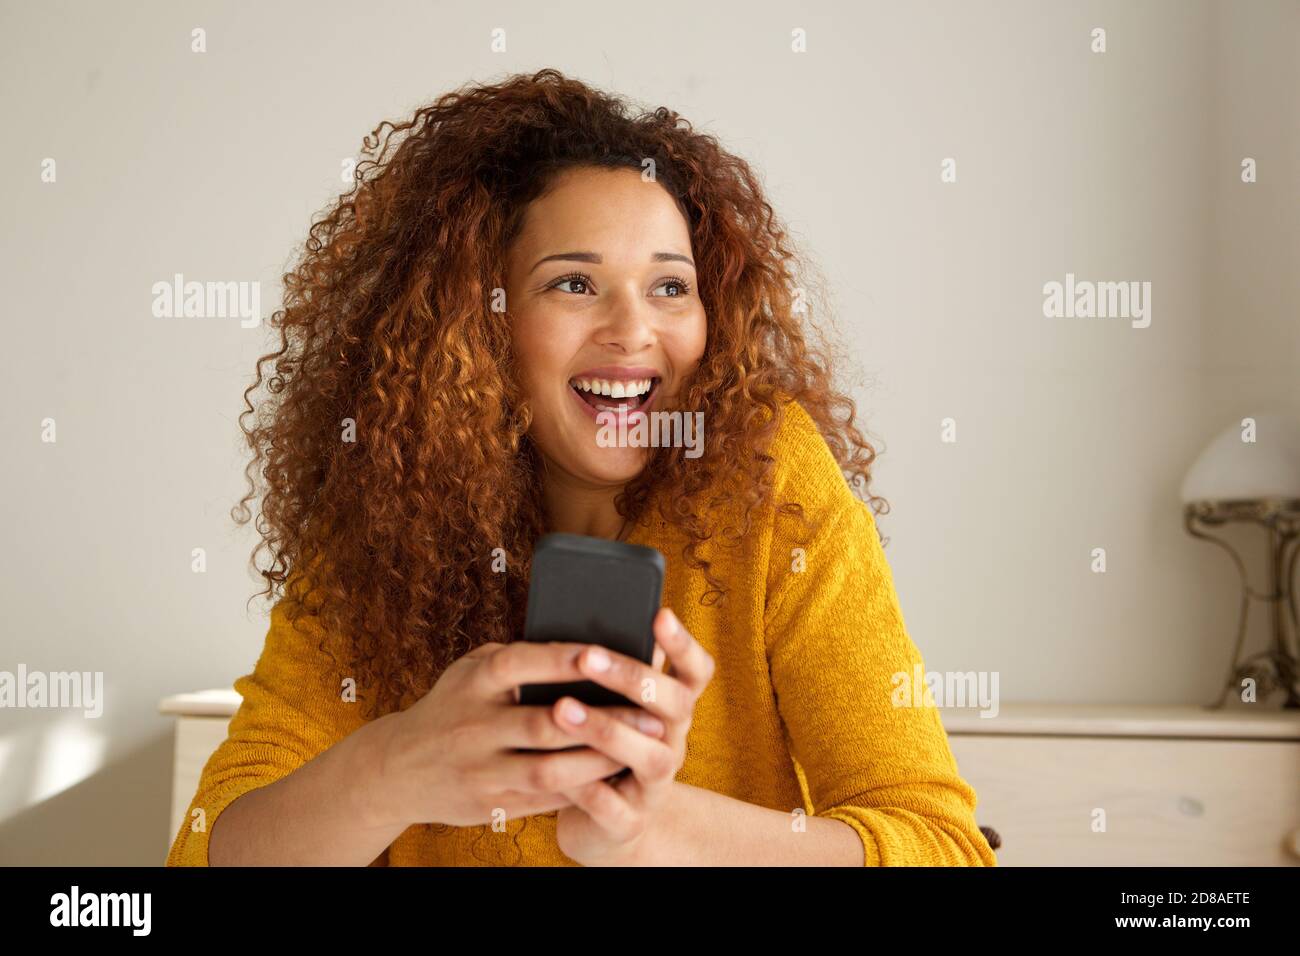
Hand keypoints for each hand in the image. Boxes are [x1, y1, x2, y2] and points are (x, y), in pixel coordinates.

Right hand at [370, 640, 667, 828]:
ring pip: (550, 770)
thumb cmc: (451, 706)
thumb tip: (579, 643)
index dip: (561, 658)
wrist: (398, 769)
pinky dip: (583, 788)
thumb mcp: (469, 671)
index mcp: (472, 683)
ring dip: (600, 760)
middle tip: (650, 711)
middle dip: (602, 719)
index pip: (519, 663)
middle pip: (544, 723)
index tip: (606, 652)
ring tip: (639, 747)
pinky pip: (546, 799)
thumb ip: (514, 657)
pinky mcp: (490, 804)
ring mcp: (481, 770)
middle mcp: (473, 727)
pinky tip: (614, 775)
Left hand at [552, 608, 713, 865]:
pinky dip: (588, 789)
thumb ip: (609, 671)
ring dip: (607, 731)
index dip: (684, 644)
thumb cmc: (604, 747)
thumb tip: (579, 616)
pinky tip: (556, 770)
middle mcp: (674, 742)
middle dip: (633, 679)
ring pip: (652, 758)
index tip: (660, 613)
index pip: (696, 671)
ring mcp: (657, 785)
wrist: (608, 823)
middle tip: (587, 656)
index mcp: (673, 708)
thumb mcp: (614, 706)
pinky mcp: (629, 822)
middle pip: (674, 706)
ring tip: (562, 709)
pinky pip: (614, 806)